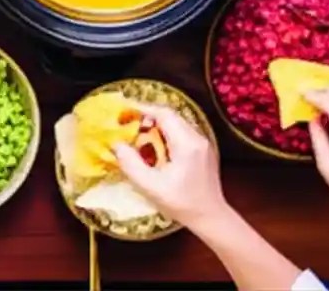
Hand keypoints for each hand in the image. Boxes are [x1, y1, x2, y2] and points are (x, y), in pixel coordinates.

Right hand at [113, 105, 226, 228]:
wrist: (211, 218)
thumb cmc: (182, 204)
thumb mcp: (151, 187)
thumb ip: (131, 164)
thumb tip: (117, 145)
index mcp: (187, 144)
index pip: (164, 114)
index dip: (143, 109)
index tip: (125, 111)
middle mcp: (197, 138)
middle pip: (171, 116)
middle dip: (148, 117)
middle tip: (129, 124)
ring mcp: (203, 144)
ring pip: (177, 124)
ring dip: (157, 125)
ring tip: (139, 135)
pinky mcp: (203, 151)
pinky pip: (182, 133)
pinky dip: (166, 134)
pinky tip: (156, 147)